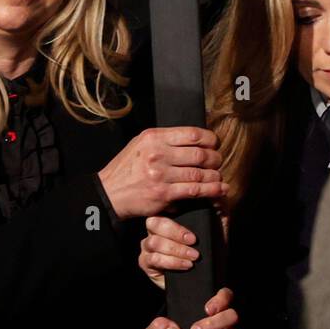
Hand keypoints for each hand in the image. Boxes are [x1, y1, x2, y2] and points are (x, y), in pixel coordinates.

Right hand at [97, 127, 226, 218]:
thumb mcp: (140, 144)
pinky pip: (194, 190)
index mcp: (154, 137)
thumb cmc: (127, 168)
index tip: (214, 144)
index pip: (192, 134)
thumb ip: (164, 139)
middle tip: (218, 162)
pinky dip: (212, 190)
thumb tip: (193, 139)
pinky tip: (220, 189)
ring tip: (218, 177)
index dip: (210, 140)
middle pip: (200, 154)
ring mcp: (161, 175)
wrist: (109, 192)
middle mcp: (158, 154)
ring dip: (215, 176)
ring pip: (200, 173)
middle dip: (215, 159)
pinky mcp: (164, 194)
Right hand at [139, 216, 198, 288]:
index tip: (193, 237)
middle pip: (154, 223)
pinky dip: (171, 262)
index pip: (164, 212)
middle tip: (193, 243)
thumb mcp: (205, 236)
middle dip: (175, 233)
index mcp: (166, 219)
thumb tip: (211, 208)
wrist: (196, 278)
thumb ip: (205, 223)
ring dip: (175, 250)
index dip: (177, 225)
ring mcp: (147, 246)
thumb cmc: (200, 254)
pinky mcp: (145, 261)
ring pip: (154, 242)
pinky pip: (154, 259)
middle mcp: (153, 230)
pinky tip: (185, 265)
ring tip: (193, 257)